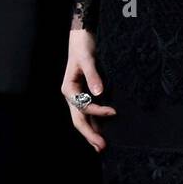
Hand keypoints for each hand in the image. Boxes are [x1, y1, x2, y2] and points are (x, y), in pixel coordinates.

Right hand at [62, 28, 115, 151]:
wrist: (82, 36)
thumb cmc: (83, 46)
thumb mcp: (88, 59)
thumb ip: (93, 75)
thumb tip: (99, 91)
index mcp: (68, 89)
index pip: (83, 107)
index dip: (98, 111)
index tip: (114, 111)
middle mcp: (72, 95)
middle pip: (79, 119)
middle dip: (90, 134)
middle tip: (101, 147)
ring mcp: (78, 95)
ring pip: (83, 118)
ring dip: (92, 131)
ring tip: (102, 145)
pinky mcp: (85, 92)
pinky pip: (89, 111)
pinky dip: (95, 121)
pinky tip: (102, 129)